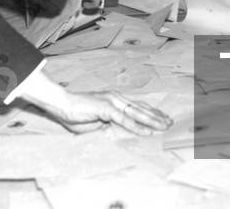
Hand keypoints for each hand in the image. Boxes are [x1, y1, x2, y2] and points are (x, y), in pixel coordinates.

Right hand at [19, 72, 172, 135]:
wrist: (60, 104)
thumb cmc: (74, 114)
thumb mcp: (95, 122)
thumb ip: (107, 125)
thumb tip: (116, 131)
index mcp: (114, 100)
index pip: (137, 106)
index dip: (151, 112)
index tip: (163, 118)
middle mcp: (116, 98)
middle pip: (141, 108)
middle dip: (157, 116)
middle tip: (170, 122)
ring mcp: (112, 102)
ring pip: (137, 113)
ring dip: (152, 121)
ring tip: (164, 126)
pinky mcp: (106, 108)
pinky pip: (124, 119)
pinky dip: (136, 126)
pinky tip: (146, 132)